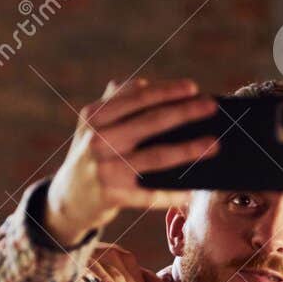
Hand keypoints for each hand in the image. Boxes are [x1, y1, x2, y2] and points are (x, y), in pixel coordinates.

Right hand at [45, 79, 220, 246]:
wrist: (69, 197)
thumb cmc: (94, 154)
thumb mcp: (96, 125)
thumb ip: (118, 101)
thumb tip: (147, 83)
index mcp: (95, 116)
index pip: (136, 99)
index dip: (165, 92)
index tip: (192, 87)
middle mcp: (98, 140)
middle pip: (150, 122)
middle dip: (184, 112)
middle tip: (212, 107)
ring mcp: (105, 169)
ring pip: (155, 157)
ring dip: (188, 150)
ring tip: (214, 145)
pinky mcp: (112, 195)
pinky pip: (150, 194)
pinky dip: (172, 193)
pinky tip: (192, 190)